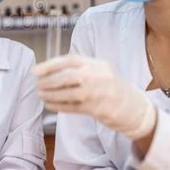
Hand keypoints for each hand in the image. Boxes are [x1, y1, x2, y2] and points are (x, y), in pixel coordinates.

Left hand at [33, 54, 156, 139]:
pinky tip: (50, 105)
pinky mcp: (98, 109)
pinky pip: (73, 107)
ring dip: (51, 95)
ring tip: (41, 95)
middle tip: (38, 85)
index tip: (36, 70)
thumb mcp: (99, 69)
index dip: (50, 64)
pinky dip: (59, 106)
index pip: (70, 60)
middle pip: (67, 77)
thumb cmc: (111, 86)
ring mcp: (98, 93)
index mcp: (97, 64)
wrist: (133, 106)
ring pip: (69, 93)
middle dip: (49, 81)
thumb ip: (79, 67)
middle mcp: (98, 76)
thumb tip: (50, 69)